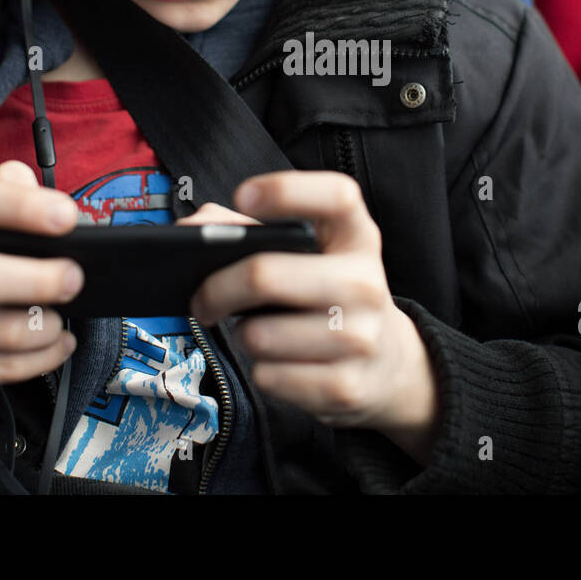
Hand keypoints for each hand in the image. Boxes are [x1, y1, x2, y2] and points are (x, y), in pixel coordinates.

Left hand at [189, 171, 441, 465]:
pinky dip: (261, 371)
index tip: (243, 196)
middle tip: (202, 298)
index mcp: (358, 237)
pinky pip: (268, 377)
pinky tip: (280, 363)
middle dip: (216, 288)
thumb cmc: (330, 295)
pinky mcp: (346, 388)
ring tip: (257, 331)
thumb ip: (251, 232)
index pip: (336, 196)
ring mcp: (361, 339)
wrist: (390, 363)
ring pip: (258, 335)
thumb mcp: (310, 255)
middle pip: (264, 274)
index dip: (286, 190)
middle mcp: (366, 283)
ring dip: (244, 336)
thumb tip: (190, 230)